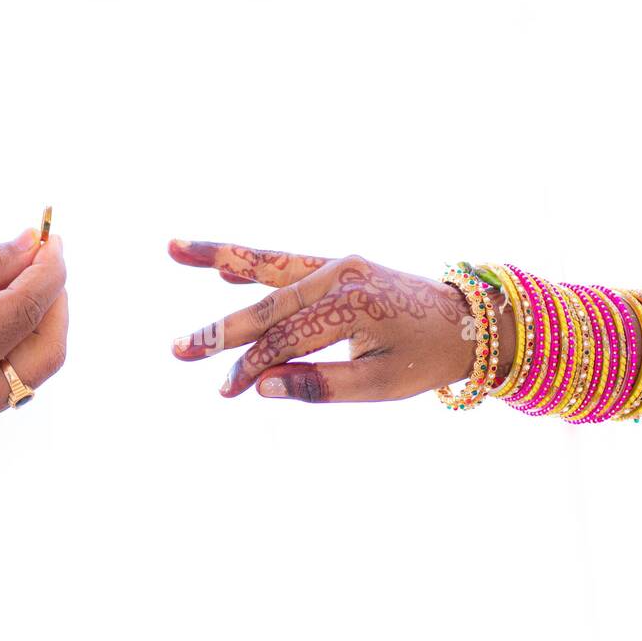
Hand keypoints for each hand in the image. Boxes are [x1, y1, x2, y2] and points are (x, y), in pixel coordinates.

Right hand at [0, 228, 66, 443]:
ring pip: (36, 369)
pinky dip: (21, 343)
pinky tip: (4, 310)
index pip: (24, 312)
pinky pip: (13, 380)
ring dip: (43, 322)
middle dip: (56, 301)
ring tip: (24, 279)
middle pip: (48, 351)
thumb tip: (31, 247)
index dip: (47, 271)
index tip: (51, 237)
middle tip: (45, 258)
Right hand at [168, 239, 484, 402]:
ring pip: (269, 264)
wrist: (468, 322)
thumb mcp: (381, 385)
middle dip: (222, 329)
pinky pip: (285, 261)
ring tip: (173, 248)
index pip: (288, 339)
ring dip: (219, 257)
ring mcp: (338, 263)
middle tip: (178, 349)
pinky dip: (252, 262)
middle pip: (269, 303)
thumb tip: (263, 387)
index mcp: (356, 304)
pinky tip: (219, 265)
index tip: (228, 392)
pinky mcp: (337, 263)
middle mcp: (342, 274)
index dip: (253, 366)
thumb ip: (322, 385)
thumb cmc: (425, 358)